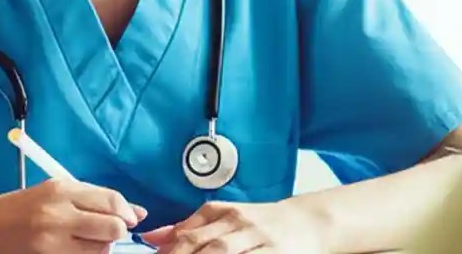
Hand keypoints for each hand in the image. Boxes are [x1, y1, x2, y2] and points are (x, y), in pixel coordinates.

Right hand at [0, 179, 147, 253]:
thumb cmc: (24, 207)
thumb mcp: (56, 192)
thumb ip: (96, 199)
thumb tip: (139, 213)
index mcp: (60, 190)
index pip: (110, 201)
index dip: (126, 211)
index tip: (129, 217)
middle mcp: (57, 216)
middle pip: (112, 228)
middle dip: (117, 230)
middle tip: (108, 231)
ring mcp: (52, 244)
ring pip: (101, 250)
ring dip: (101, 246)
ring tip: (84, 240)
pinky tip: (74, 249)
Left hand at [139, 199, 329, 253]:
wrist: (309, 221)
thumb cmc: (263, 222)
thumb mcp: (226, 216)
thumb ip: (191, 226)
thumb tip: (152, 237)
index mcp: (225, 212)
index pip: (190, 231)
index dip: (170, 249)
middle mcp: (241, 224)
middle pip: (206, 244)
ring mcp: (260, 241)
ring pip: (225, 253)